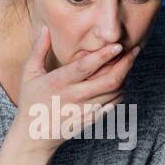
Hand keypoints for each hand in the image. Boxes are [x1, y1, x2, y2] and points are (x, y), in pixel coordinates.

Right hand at [15, 26, 141, 154]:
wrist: (34, 136)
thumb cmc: (30, 102)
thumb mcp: (29, 74)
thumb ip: (38, 50)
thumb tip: (46, 28)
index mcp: (57, 83)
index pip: (84, 68)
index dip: (102, 56)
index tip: (117, 45)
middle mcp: (73, 98)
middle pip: (108, 81)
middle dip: (125, 64)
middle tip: (134, 49)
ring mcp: (84, 111)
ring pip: (114, 93)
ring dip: (125, 76)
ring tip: (128, 60)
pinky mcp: (91, 119)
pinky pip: (113, 104)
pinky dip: (121, 90)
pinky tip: (122, 79)